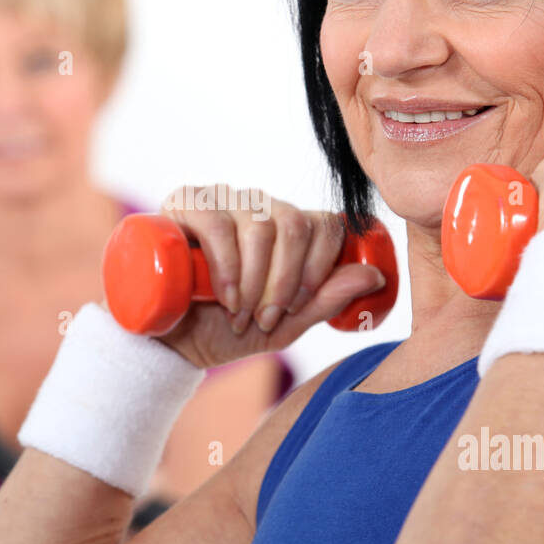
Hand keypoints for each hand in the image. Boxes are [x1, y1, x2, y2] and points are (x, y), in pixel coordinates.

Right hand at [118, 185, 388, 369]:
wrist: (168, 343)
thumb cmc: (225, 329)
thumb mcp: (285, 325)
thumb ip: (326, 300)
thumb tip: (375, 276)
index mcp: (287, 226)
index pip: (325, 224)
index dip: (320, 268)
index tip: (298, 308)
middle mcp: (258, 205)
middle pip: (295, 224)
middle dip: (287, 281)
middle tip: (268, 318)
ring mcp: (222, 199)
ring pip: (261, 225)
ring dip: (256, 280)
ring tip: (241, 313)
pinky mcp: (183, 203)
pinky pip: (217, 222)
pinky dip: (228, 264)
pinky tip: (226, 296)